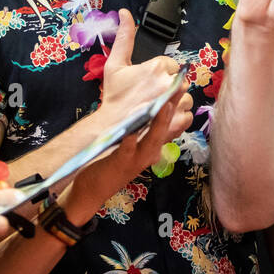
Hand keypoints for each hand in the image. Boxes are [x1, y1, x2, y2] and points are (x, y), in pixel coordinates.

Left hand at [67, 83, 193, 220]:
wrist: (92, 189)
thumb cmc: (108, 162)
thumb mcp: (129, 145)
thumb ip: (137, 127)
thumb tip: (143, 101)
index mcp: (151, 145)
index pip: (168, 122)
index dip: (175, 104)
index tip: (181, 85)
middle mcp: (149, 152)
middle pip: (164, 129)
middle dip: (172, 109)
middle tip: (178, 88)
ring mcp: (137, 159)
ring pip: (152, 140)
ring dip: (159, 123)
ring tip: (163, 105)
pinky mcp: (121, 164)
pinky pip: (127, 150)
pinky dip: (130, 141)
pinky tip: (131, 131)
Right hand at [96, 8, 182, 122]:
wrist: (112, 128)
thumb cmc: (114, 98)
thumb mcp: (115, 64)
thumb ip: (125, 37)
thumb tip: (125, 13)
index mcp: (156, 68)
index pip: (171, 65)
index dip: (159, 75)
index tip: (147, 84)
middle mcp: (169, 84)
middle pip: (180, 80)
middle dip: (168, 87)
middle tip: (151, 96)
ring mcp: (175, 103)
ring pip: (186, 97)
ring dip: (174, 102)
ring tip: (156, 107)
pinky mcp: (178, 121)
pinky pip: (188, 114)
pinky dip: (178, 117)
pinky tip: (162, 117)